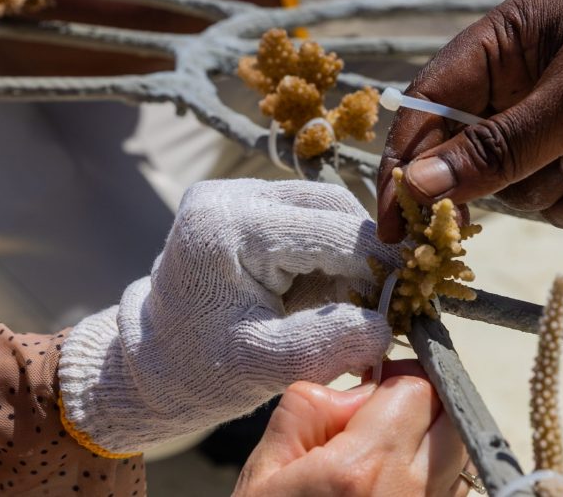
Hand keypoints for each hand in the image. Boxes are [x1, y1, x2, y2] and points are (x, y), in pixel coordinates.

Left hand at [59, 179, 398, 453]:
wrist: (150, 364)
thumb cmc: (199, 370)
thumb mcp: (265, 365)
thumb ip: (331, 342)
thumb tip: (390, 323)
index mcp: (230, 225)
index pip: (333, 231)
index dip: (382, 265)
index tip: (412, 302)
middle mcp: (232, 193)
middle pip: (334, 207)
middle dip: (368, 256)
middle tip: (388, 305)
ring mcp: (237, 193)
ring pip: (326, 208)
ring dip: (350, 254)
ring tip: (357, 305)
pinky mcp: (246, 204)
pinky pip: (309, 218)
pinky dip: (330, 253)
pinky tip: (332, 293)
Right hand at [235, 361, 470, 496]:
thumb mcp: (266, 466)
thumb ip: (311, 407)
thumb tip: (357, 391)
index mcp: (362, 469)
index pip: (417, 388)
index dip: (394, 376)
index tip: (370, 388)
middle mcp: (409, 495)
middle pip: (451, 417)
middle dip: (422, 404)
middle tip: (380, 416)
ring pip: (458, 454)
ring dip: (430, 440)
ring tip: (383, 455)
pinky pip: (451, 490)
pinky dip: (430, 475)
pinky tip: (389, 487)